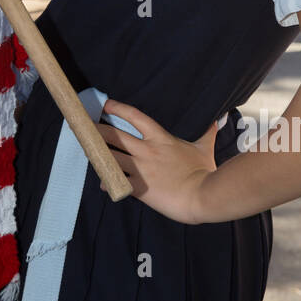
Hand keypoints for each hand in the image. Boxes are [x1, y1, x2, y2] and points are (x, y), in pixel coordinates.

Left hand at [96, 99, 217, 223]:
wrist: (203, 195)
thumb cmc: (204, 171)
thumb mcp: (204, 148)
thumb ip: (207, 133)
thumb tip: (217, 120)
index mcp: (160, 138)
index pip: (134, 116)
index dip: (117, 108)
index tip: (105, 104)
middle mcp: (146, 150)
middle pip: (114, 135)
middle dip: (97, 129)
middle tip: (84, 126)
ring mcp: (141, 169)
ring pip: (110, 156)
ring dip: (97, 154)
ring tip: (88, 151)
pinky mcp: (139, 188)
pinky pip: (117, 182)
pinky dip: (108, 181)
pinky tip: (103, 182)